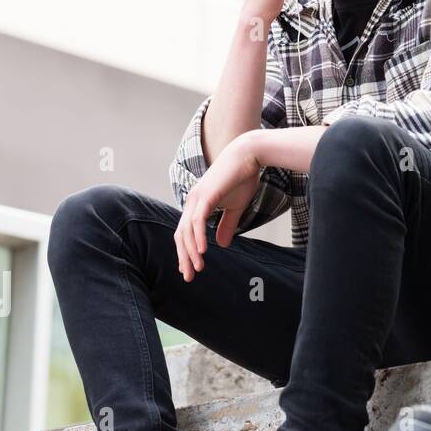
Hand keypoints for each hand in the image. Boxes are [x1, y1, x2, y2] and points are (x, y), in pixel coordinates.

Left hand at [174, 133, 263, 281]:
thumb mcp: (236, 207)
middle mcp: (192, 201)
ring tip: (197, 268)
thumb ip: (227, 225)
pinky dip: (198, 238)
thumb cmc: (243, 177)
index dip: (186, 251)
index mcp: (197, 204)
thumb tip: (221, 244)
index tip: (190, 269)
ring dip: (191, 252)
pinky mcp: (206, 196)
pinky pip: (197, 222)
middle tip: (189, 276)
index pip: (185, 232)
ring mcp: (197, 198)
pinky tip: (203, 252)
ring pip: (186, 231)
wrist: (249, 155)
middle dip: (184, 257)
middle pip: (181, 235)